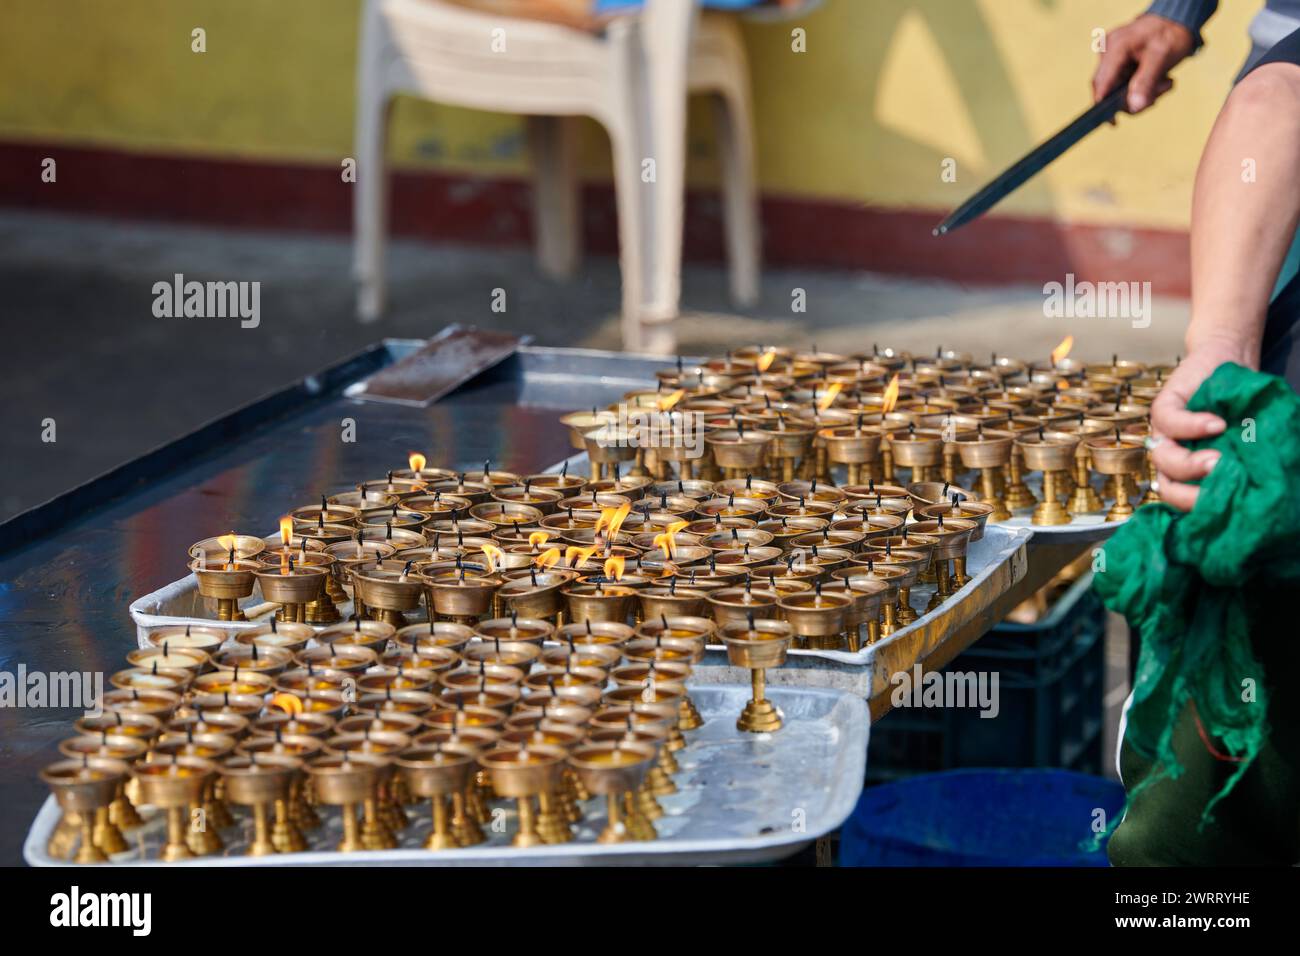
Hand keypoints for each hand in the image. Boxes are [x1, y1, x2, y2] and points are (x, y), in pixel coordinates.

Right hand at [1093, 14, 1195, 113]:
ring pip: (1118, 90)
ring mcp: (1110, 58)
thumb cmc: (1170, 34)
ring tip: (1165, 83)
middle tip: (1161, 92)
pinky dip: (1141, 87)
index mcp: (1116, 47)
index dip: (1103, 104)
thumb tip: (1134, 107)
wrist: (1175, 21)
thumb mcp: (1162, 57)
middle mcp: (1108, 52)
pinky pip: (1123, 84)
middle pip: (1110, 89)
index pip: (1101, 82)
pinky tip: (1158, 80)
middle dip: (1134, 98)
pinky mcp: (1117, 64)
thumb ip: (1146, 82)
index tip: (1112, 122)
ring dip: (1142, 93)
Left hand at [1149, 341, 1251, 509]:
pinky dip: (1192, 426)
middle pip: (1168, 486)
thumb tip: (1254, 497)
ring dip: (1190, 463)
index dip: (1198, 508)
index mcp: (1187, 470)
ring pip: (1163, 458)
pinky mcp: (1164, 405)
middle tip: (1219, 483)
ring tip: (1217, 458)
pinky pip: (1169, 421)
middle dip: (1191, 493)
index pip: (1181, 501)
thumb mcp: (1242, 441)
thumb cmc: (1240, 408)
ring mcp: (1164, 432)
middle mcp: (1172, 454)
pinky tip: (1216, 424)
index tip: (1224, 506)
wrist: (1229, 362)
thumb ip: (1240, 465)